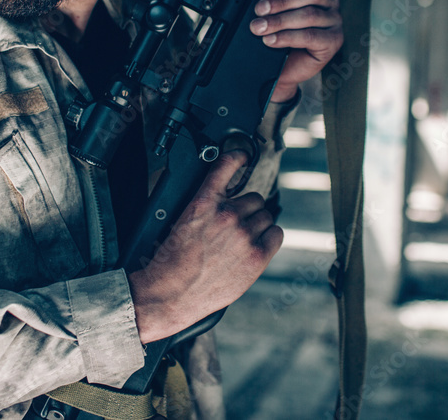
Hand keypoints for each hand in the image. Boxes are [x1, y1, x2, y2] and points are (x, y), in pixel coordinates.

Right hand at [127, 153, 282, 342]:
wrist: (171, 293)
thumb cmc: (171, 261)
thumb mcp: (179, 221)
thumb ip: (205, 205)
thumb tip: (224, 196)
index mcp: (204, 202)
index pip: (225, 166)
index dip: (237, 157)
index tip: (242, 155)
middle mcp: (227, 215)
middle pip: (255, 199)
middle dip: (247, 210)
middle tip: (234, 227)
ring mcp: (244, 235)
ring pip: (266, 216)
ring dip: (258, 225)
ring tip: (242, 241)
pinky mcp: (257, 256)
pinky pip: (276, 234)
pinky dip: (269, 238)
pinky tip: (258, 245)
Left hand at [249, 0, 343, 102]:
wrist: (284, 69)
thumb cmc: (281, 39)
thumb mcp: (277, 15)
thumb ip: (276, 2)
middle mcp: (331, 3)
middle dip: (282, 1)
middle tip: (260, 9)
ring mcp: (335, 23)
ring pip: (309, 15)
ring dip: (279, 21)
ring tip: (259, 27)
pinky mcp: (333, 41)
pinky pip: (310, 36)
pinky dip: (287, 37)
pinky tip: (271, 40)